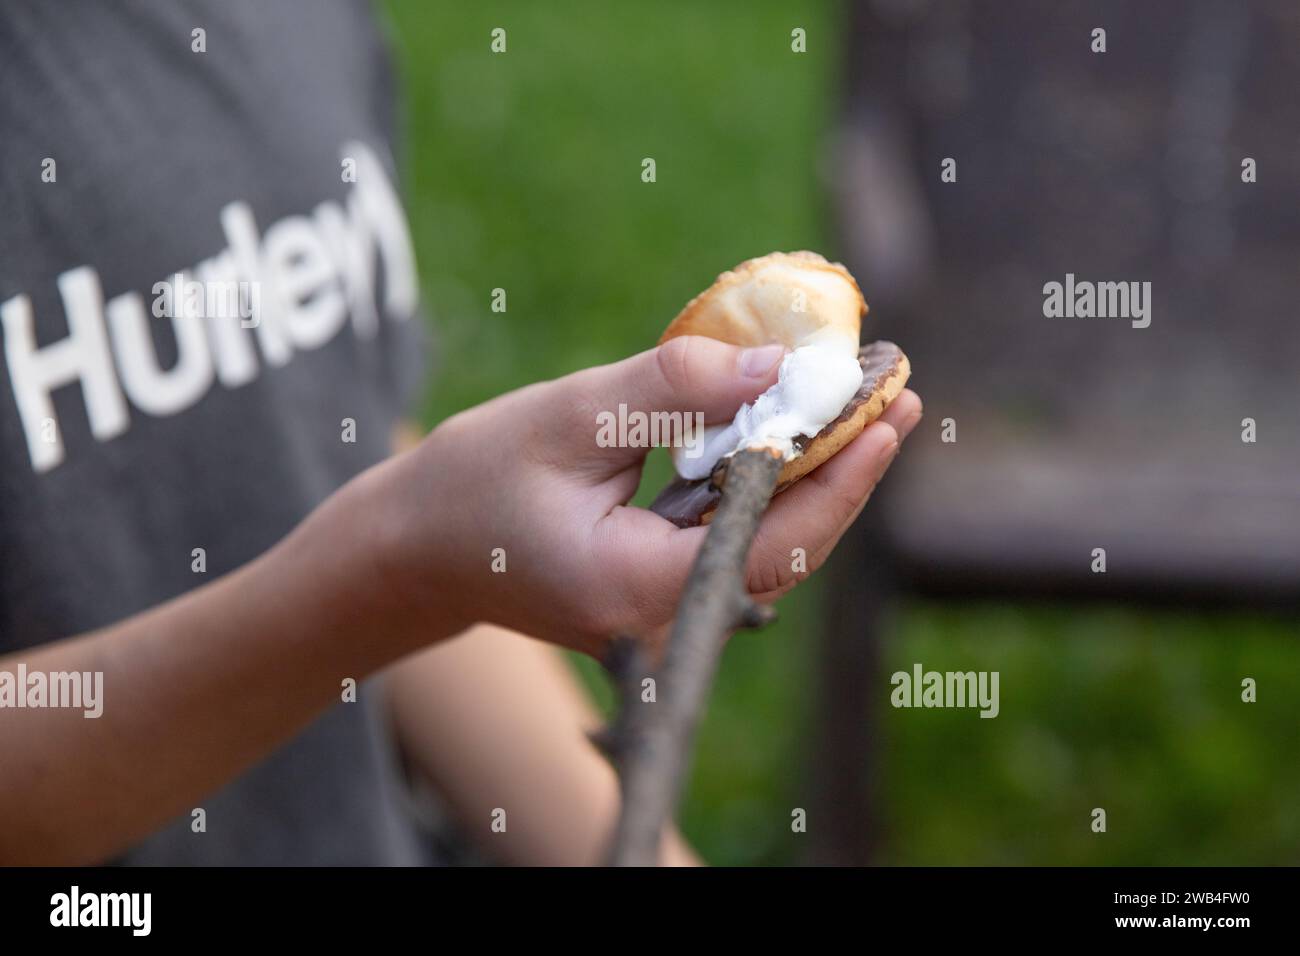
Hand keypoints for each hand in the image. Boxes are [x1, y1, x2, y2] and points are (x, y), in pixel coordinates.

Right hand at [376, 335, 920, 655]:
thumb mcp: (568, 418)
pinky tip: (794, 432)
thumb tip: (778, 366)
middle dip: (845, 468)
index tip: (887, 414)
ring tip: (866, 403)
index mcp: (636, 587)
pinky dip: (769, 484)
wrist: (416, 551)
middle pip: (785, 547)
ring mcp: (662, 611)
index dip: (840, 478)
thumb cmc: (472, 485)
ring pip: (766, 546)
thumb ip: (673, 390)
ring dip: (817, 473)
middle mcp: (661, 617)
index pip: (771, 542)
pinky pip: (733, 539)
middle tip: (899, 392)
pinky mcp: (660, 589)